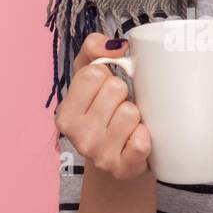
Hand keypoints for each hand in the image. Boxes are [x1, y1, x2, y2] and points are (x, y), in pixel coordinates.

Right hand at [54, 33, 153, 180]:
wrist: (121, 162)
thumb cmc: (105, 115)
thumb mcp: (91, 80)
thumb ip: (94, 49)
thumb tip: (116, 44)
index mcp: (66, 112)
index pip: (93, 73)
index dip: (107, 76)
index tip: (105, 90)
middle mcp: (78, 136)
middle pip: (115, 89)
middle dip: (123, 95)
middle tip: (119, 109)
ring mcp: (99, 155)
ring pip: (130, 112)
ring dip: (136, 116)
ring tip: (128, 125)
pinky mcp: (123, 168)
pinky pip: (142, 140)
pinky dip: (145, 137)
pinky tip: (136, 140)